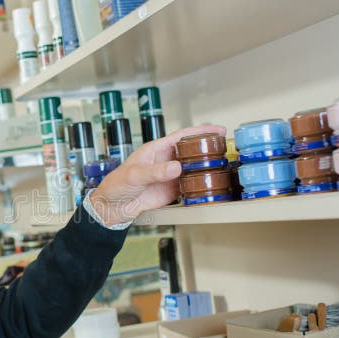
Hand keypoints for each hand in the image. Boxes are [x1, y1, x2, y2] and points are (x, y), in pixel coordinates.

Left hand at [89, 124, 226, 225]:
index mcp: (156, 150)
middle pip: (191, 150)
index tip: (217, 129)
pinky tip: (211, 183)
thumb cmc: (116, 185)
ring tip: (224, 164)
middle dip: (208, 147)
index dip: (200, 131)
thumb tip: (176, 167)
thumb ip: (155, 172)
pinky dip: (200, 184)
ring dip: (207, 166)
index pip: (182, 136)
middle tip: (226, 147)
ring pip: (193, 167)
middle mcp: (165, 160)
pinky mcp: (172, 191)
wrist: (112, 207)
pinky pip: (190, 185)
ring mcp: (170, 176)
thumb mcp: (134, 175)